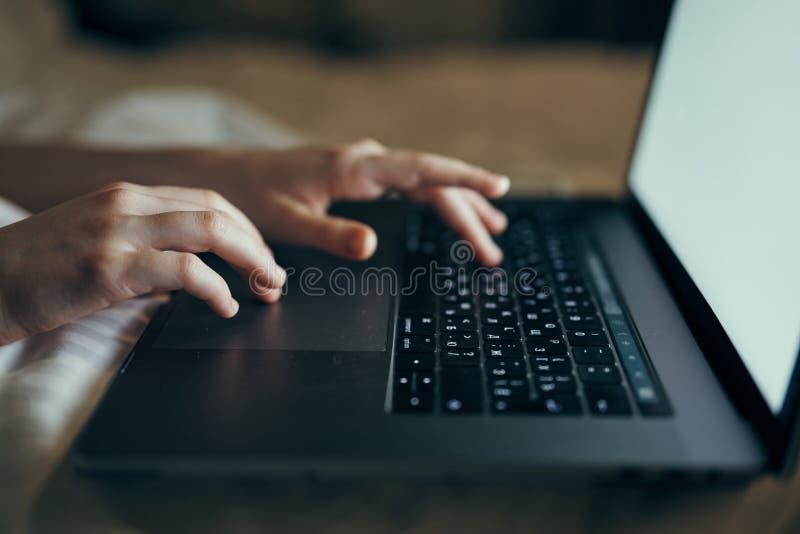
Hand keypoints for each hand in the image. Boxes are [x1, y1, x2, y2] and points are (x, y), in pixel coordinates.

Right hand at [0, 183, 284, 343]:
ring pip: (210, 230)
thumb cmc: (37, 272)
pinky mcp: (107, 266)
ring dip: (250, 260)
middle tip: (275, 276)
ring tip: (265, 287)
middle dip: (258, 245)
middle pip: (218, 211)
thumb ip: (146, 249)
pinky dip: (216, 288)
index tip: (262, 257)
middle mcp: (126, 204)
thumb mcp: (97, 244)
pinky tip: (224, 306)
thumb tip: (194, 273)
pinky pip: (183, 270)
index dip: (245, 229)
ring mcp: (116, 230)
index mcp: (126, 196)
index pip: (207, 200)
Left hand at [212, 139, 509, 265]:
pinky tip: (450, 211)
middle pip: (432, 183)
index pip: (422, 169)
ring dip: (458, 207)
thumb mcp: (286, 221)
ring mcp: (364, 165)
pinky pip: (409, 184)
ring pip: (425, 183)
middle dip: (467, 215)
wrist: (226, 175)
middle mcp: (365, 160)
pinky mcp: (359, 174)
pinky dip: (436, 199)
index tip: (499, 186)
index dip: (464, 178)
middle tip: (492, 253)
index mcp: (354, 168)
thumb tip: (372, 244)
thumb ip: (329, 234)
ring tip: (491, 232)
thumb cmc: (251, 196)